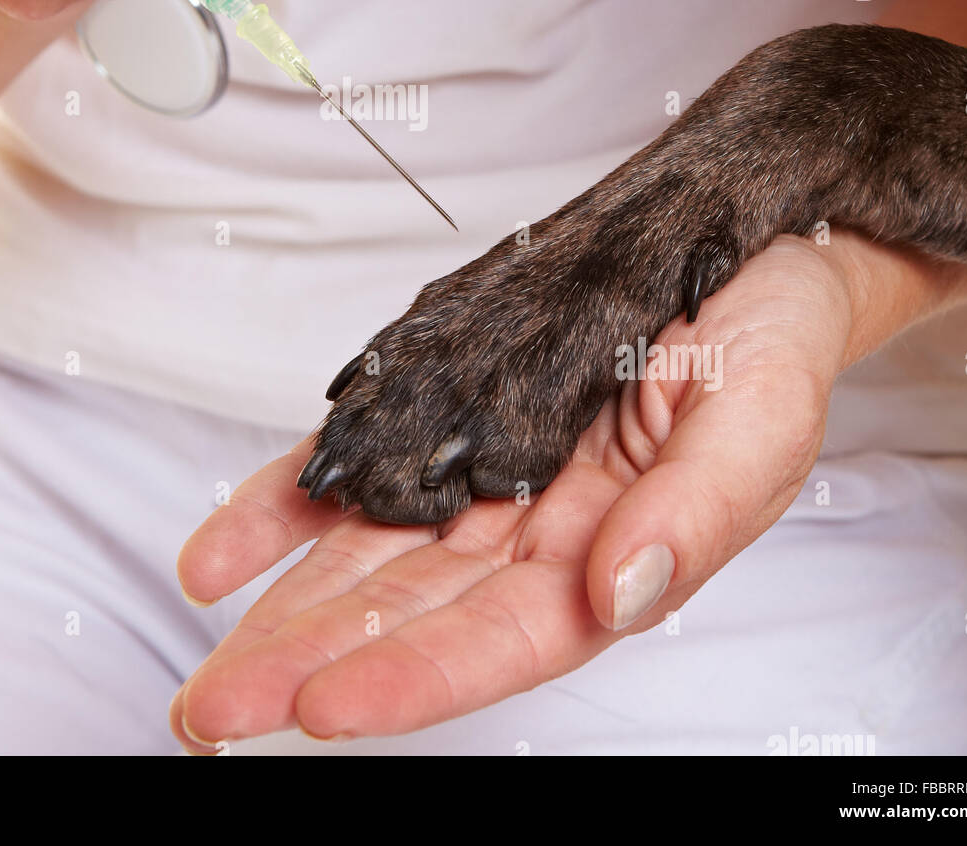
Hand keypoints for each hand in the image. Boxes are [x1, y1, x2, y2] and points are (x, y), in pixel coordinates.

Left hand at [170, 231, 909, 748]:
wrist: (741, 254)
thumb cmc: (763, 340)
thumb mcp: (759, 418)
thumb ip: (699, 512)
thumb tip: (625, 590)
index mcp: (608, 552)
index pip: (500, 640)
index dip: (413, 677)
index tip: (325, 707)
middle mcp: (528, 528)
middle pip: (407, 615)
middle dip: (308, 665)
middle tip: (216, 711)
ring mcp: (476, 472)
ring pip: (364, 557)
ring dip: (281, 609)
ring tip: (203, 661)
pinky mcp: (442, 410)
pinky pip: (352, 467)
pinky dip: (281, 509)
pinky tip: (219, 553)